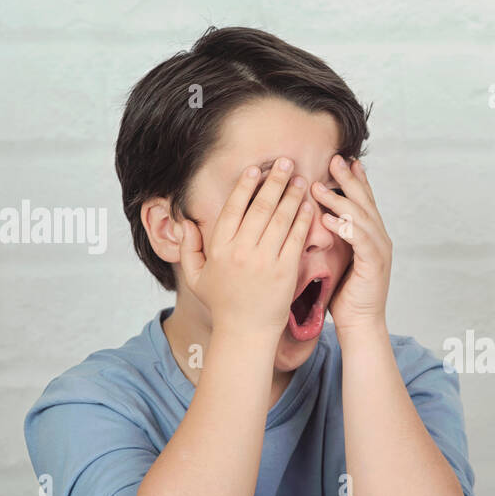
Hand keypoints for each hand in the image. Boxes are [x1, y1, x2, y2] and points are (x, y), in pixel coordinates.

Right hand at [179, 161, 314, 335]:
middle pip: (260, 207)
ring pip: (280, 219)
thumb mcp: (195, 277)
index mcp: (219, 248)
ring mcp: (265, 260)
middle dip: (275, 181)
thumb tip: (186, 223)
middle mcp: (241, 251)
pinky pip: (295, 238)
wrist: (246, 332)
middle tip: (286, 163)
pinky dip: (303, 219)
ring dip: (292, 195)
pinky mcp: (285, 271)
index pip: (233, 208)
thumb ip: (189, 249)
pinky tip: (309, 205)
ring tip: (301, 179)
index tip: (255, 169)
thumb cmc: (222, 304)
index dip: (245, 186)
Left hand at [312, 154, 391, 333]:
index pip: (364, 201)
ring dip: (340, 200)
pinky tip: (327, 218)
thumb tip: (315, 216)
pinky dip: (344, 227)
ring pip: (361, 217)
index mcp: (372, 235)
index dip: (356, 179)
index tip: (343, 159)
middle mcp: (380, 238)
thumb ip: (334, 237)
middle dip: (349, 179)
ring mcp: (380, 251)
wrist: (361, 323)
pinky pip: (359, 240)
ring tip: (319, 186)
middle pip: (365, 201)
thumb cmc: (346, 294)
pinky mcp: (374, 265)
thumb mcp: (338, 258)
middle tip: (334, 159)